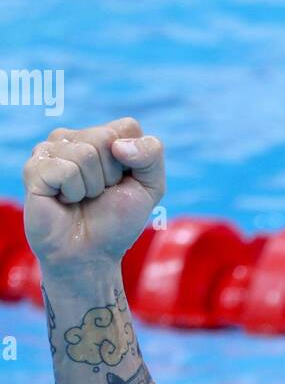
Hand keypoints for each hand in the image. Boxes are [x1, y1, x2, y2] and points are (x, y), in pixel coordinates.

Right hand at [23, 116, 164, 272]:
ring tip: (81, 199)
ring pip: (85, 153)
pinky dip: (73, 192)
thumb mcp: (150, 188)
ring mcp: (50, 150)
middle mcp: (73, 138)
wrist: (91, 255)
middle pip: (106, 138)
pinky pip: (65, 169)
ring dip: (92, 187)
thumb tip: (118, 145)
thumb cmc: (117, 222)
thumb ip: (151, 154)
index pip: (128, 127)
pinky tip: (63, 201)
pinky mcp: (34, 168)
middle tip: (100, 195)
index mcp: (101, 138)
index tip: (124, 183)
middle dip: (112, 175)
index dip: (135, 161)